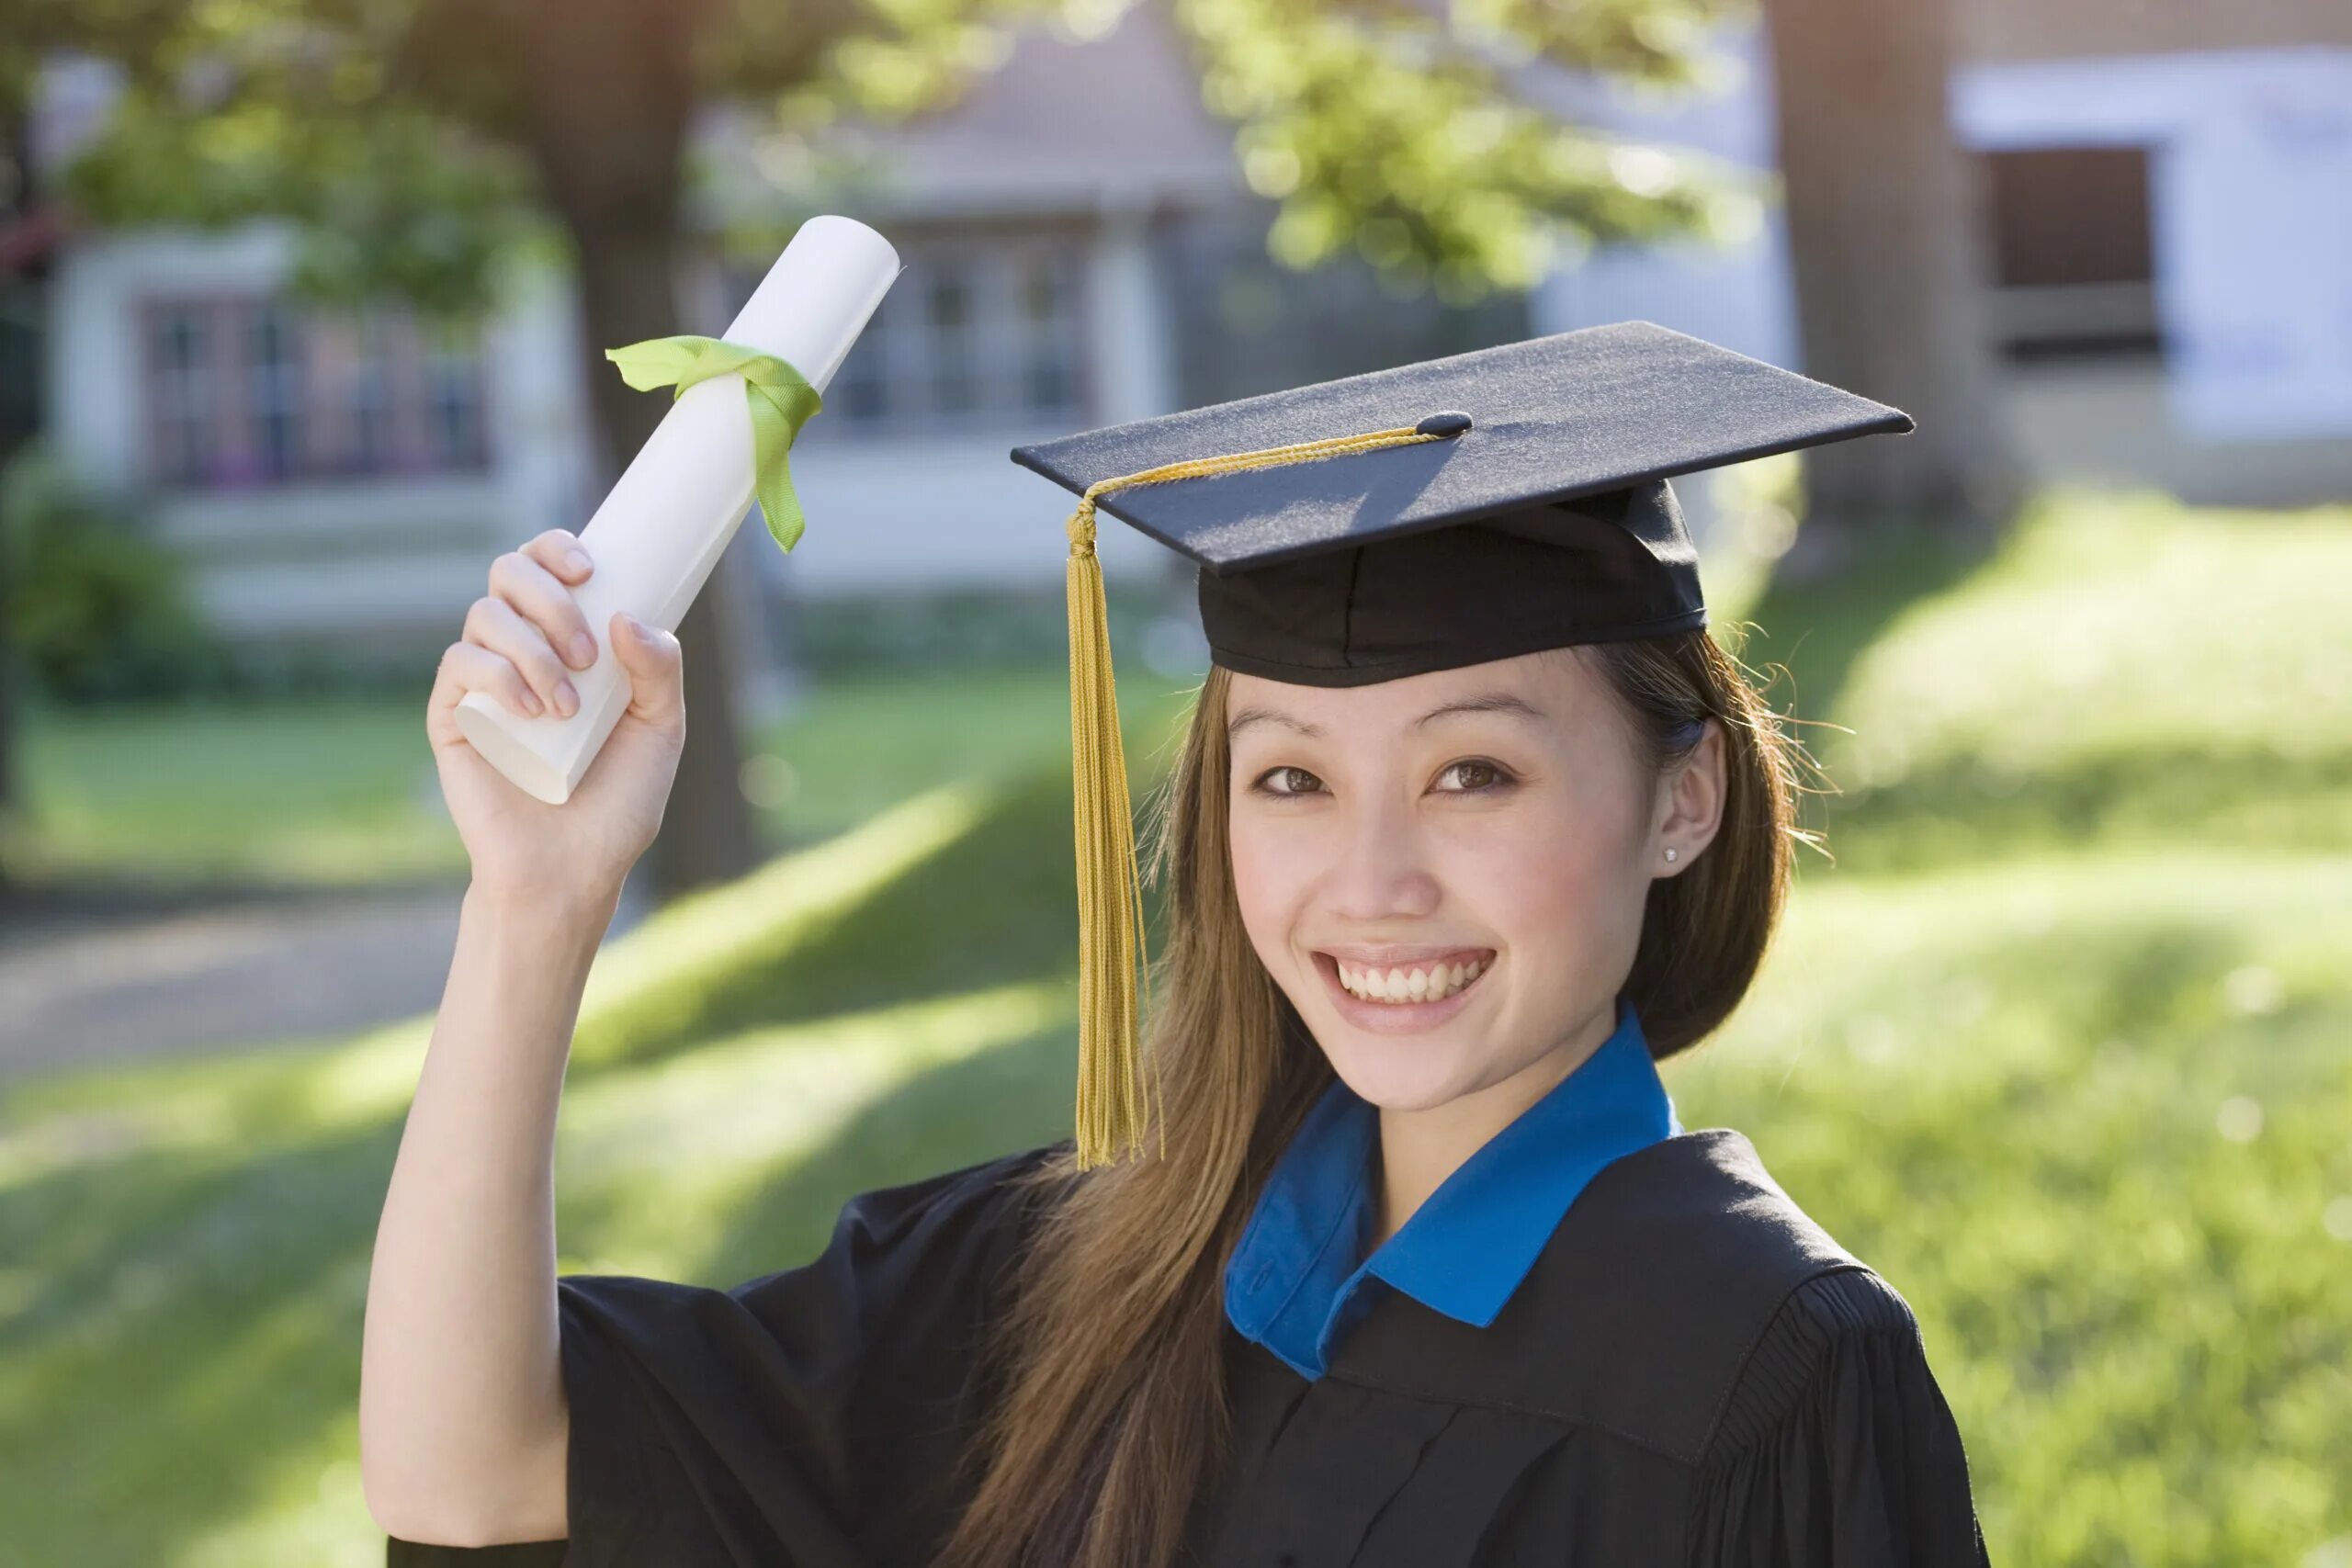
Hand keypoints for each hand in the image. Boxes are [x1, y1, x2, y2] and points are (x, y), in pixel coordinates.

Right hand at [426, 528, 686, 906]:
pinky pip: (459, 665)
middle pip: (509, 574)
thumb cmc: (620, 802)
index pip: (546, 566)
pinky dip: (497, 675)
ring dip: (532, 648)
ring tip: (566, 706)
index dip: (556, 547)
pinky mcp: (451, 717)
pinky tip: (530, 710)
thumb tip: (626, 616)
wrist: (574, 869)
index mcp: (566, 640)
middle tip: (585, 652)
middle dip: (549, 596)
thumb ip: (660, 671)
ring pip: (486, 615)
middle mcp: (519, 650)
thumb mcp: (661, 731)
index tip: (590, 568)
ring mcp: (482, 682)